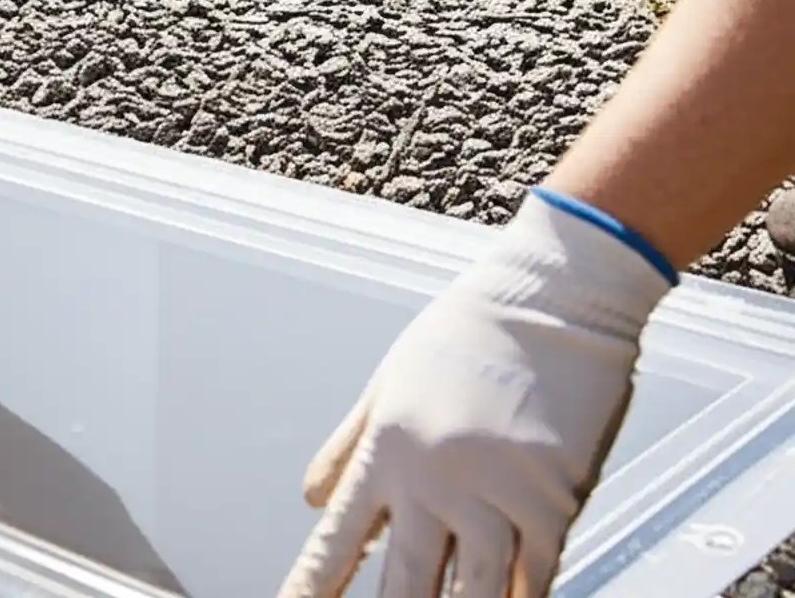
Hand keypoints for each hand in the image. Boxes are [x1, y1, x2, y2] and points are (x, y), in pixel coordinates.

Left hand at [277, 188, 675, 597]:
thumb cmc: (468, 331)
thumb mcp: (388, 383)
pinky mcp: (555, 499)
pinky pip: (533, 573)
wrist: (552, 298)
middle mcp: (436, 481)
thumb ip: (347, 446)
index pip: (336, 542)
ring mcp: (498, 494)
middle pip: (403, 583)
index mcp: (388, 451)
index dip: (311, 587)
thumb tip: (312, 499)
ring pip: (471, 592)